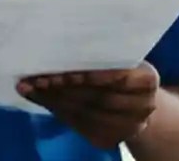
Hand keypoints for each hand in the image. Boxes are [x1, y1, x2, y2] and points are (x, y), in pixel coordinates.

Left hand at [17, 62, 160, 148]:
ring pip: (84, 113)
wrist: (138, 104)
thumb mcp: (120, 59)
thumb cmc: (123, 71)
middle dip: (62, 88)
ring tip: (31, 88)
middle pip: (96, 98)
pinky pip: (78, 126)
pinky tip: (41, 99)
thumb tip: (58, 38)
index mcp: (147, 80)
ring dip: (54, 100)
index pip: (115, 78)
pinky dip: (57, 111)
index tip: (56, 68)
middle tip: (34, 79)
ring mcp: (126, 128)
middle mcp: (142, 107)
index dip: (85, 75)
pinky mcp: (108, 139)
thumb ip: (100, 54)